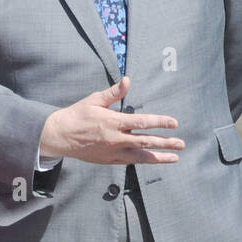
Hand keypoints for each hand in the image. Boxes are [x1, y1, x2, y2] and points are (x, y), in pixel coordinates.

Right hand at [39, 76, 182, 164]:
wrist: (59, 137)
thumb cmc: (77, 115)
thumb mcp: (94, 100)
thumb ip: (113, 93)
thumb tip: (127, 80)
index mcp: (113, 122)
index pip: (142, 122)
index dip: (159, 122)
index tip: (174, 123)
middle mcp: (115, 139)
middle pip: (146, 142)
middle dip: (166, 143)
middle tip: (181, 144)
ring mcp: (113, 152)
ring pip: (140, 156)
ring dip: (159, 157)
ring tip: (175, 158)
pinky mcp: (109, 160)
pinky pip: (130, 161)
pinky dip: (144, 160)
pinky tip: (154, 160)